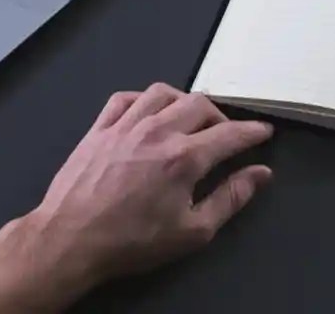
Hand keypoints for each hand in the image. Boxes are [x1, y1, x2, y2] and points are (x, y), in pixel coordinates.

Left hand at [32, 83, 273, 283]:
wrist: (70, 240)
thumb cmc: (133, 242)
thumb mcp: (192, 232)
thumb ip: (230, 198)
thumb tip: (260, 174)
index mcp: (184, 157)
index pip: (230, 134)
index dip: (252, 131)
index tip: (264, 131)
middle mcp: (157, 131)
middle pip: (199, 104)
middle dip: (220, 116)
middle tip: (225, 134)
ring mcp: (125, 125)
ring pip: (162, 93)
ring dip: (183, 101)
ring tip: (188, 119)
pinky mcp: (98, 128)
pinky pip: (125, 99)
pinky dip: (143, 99)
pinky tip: (147, 113)